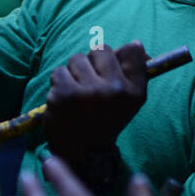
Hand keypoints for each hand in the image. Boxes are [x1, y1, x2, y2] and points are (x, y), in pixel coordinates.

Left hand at [42, 42, 147, 166]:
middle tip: (91, 83)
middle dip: (93, 63)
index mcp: (134, 91)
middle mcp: (115, 90)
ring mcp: (89, 91)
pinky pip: (59, 71)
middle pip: (101, 50)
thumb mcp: (129, 101)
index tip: (111, 67)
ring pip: (77, 59)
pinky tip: (65, 99)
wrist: (82, 152)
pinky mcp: (65, 94)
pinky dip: (59, 83)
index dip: (119, 55)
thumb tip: (135, 43)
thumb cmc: (105, 121)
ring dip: (74, 73)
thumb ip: (134, 72)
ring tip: (77, 93)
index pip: (132, 51)